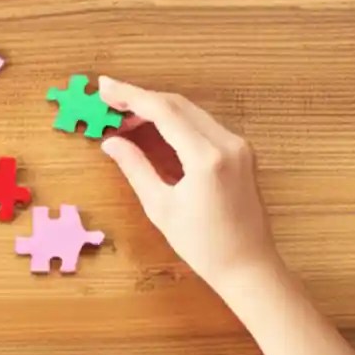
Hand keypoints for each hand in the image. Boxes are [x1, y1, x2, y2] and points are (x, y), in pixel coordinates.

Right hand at [98, 77, 281, 290]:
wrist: (249, 266)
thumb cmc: (204, 246)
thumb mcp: (161, 207)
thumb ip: (135, 168)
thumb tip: (111, 142)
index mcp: (207, 157)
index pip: (164, 111)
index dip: (131, 95)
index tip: (104, 88)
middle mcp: (228, 143)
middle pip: (178, 105)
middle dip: (142, 99)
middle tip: (109, 100)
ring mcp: (239, 146)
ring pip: (192, 112)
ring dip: (159, 109)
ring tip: (126, 118)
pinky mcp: (242, 152)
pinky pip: (204, 125)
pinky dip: (177, 121)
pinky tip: (156, 129)